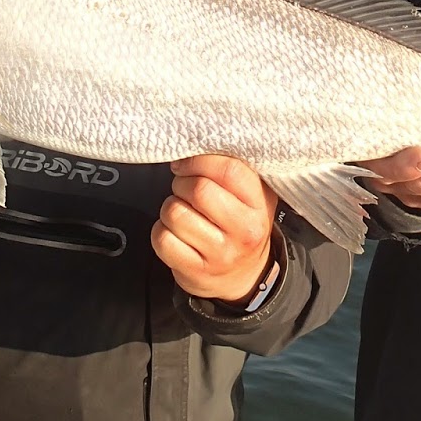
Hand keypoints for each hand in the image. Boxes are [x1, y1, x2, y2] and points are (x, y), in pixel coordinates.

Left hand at [152, 154, 276, 303]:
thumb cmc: (240, 225)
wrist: (244, 278)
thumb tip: (196, 142)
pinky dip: (161, 231)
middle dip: (181, 182)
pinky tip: (174, 232)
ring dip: (170, 206)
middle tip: (183, 187)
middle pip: (199, 190)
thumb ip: (233, 170)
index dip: (199, 160)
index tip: (185, 163)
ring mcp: (220, 254)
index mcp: (259, 204)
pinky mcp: (195, 271)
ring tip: (182, 211)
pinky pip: (162, 239)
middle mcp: (243, 230)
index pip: (230, 170)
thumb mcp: (252, 197)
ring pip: (175, 212)